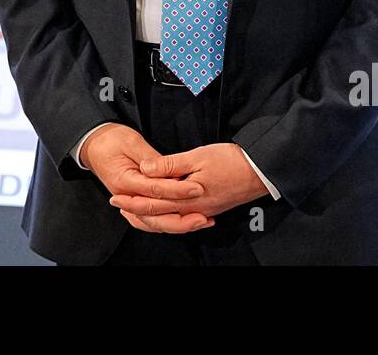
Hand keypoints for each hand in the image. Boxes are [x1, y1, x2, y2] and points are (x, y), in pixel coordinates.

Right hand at [80, 124, 213, 233]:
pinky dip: (167, 223)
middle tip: (202, 217)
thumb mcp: (132, 142)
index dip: (177, 190)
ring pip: (153, 223)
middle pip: (155, 216)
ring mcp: (129, 202)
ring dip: (177, 225)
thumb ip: (151, 159)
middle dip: (181, 219)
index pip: (155, 190)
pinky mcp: (134, 202)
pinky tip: (183, 222)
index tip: (196, 188)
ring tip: (199, 222)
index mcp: (124, 181)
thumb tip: (169, 170)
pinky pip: (150, 220)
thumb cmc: (110, 140)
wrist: (93, 144)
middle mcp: (125, 196)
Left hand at [108, 143, 268, 228]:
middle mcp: (192, 210)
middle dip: (137, 211)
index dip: (132, 200)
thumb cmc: (232, 162)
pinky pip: (182, 218)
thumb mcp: (197, 157)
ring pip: (170, 220)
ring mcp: (201, 211)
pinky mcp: (209, 208)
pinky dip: (168, 216)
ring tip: (137, 209)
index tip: (117, 196)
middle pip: (158, 216)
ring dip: (151, 215)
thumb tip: (146, 168)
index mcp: (186, 199)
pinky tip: (165, 211)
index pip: (152, 203)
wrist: (259, 171)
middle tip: (120, 205)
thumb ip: (169, 165)